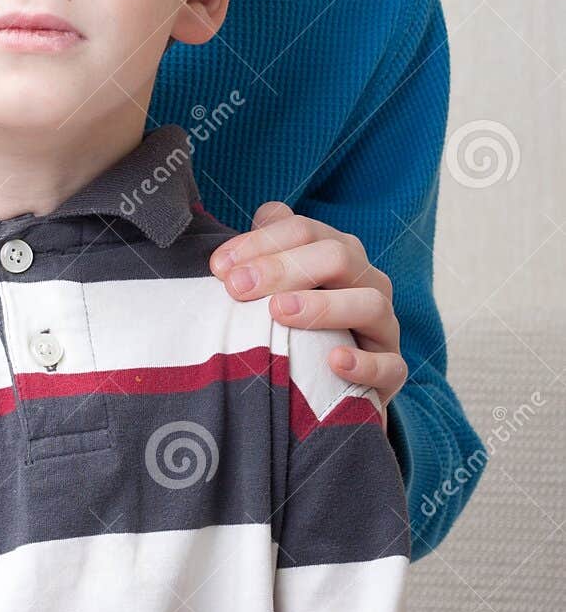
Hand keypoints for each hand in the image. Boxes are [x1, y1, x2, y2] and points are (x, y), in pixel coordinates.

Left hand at [208, 201, 405, 425]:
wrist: (328, 386)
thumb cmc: (295, 325)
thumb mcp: (278, 285)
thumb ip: (266, 250)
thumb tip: (251, 225)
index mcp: (340, 253)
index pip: (304, 230)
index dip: (260, 243)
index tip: (219, 268)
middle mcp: (367, 282)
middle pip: (337, 256)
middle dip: (283, 268)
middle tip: (238, 288)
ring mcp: (384, 326)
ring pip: (371, 304)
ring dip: (323, 306)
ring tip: (278, 312)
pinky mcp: (393, 370)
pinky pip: (390, 365)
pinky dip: (364, 362)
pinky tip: (333, 361)